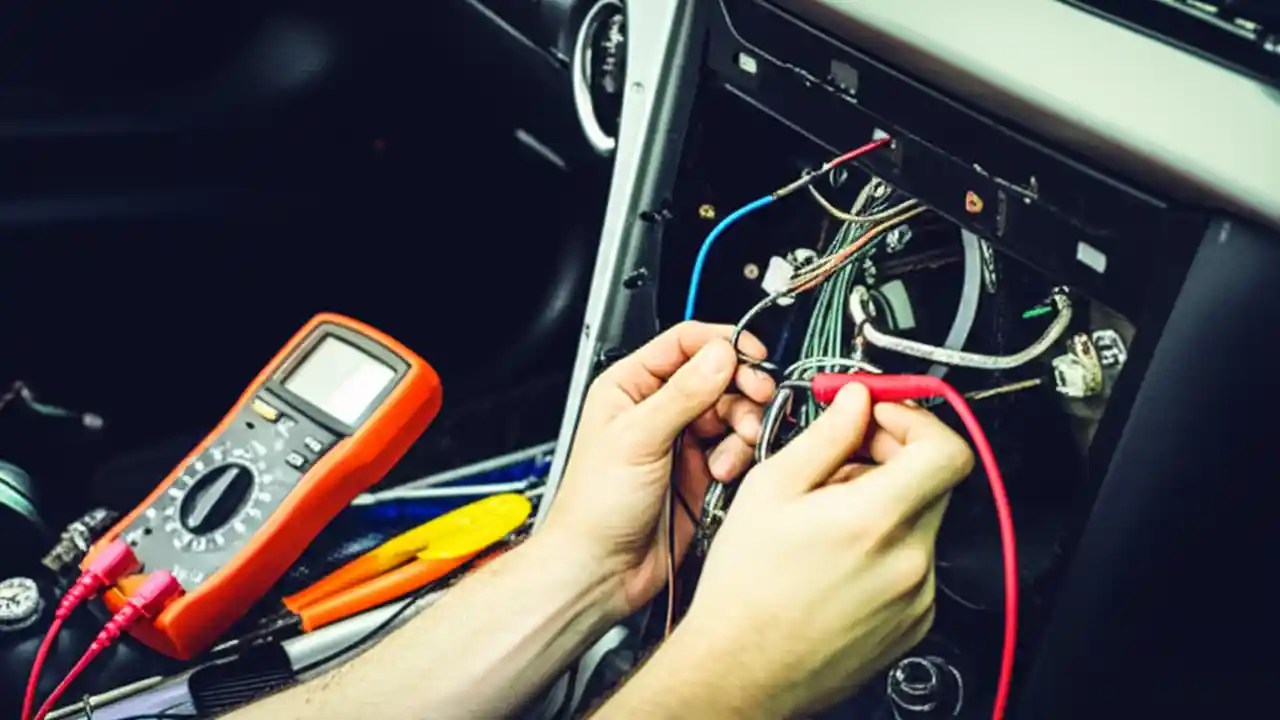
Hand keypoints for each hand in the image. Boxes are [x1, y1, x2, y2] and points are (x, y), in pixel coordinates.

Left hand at [540, 321, 774, 615]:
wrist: (601, 569)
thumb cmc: (594, 506)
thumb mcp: (637, 438)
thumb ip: (682, 394)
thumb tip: (720, 354)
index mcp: (631, 386)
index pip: (685, 344)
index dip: (721, 345)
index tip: (751, 355)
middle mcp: (659, 408)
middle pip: (719, 378)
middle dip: (742, 391)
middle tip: (758, 401)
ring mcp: (682, 440)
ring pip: (733, 414)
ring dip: (741, 430)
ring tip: (730, 453)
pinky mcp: (702, 471)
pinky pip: (737, 449)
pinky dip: (738, 458)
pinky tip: (722, 474)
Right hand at [670, 384, 973, 716]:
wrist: (741, 669)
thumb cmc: (745, 590)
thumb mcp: (771, 489)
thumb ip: (826, 436)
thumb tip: (855, 402)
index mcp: (875, 520)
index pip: (946, 450)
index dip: (917, 421)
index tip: (883, 418)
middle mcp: (908, 560)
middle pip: (934, 481)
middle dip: (894, 456)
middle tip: (844, 460)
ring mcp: (917, 596)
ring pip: (922, 521)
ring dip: (887, 503)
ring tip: (830, 517)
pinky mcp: (915, 622)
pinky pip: (915, 562)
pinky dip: (886, 546)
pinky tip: (838, 556)